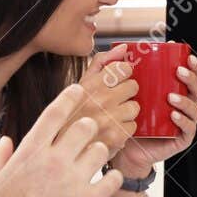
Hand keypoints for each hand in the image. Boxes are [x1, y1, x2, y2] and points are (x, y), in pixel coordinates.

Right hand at [0, 84, 123, 196]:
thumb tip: (7, 141)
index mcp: (30, 152)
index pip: (55, 113)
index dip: (69, 97)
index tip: (78, 90)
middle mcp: (54, 161)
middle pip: (84, 127)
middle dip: (87, 127)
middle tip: (85, 135)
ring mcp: (74, 181)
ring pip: (100, 149)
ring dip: (98, 151)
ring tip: (92, 159)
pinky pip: (112, 178)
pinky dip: (111, 177)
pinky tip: (105, 180)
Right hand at [68, 43, 139, 157]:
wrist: (60, 147)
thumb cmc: (71, 113)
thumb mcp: (79, 85)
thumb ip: (100, 63)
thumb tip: (123, 48)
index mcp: (89, 84)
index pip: (123, 68)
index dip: (123, 74)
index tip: (117, 80)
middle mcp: (99, 100)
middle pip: (133, 86)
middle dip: (126, 92)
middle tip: (115, 100)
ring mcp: (108, 119)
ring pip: (135, 107)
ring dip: (126, 112)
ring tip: (113, 117)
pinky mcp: (116, 137)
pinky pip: (133, 126)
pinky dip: (125, 129)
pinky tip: (112, 130)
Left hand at [110, 53, 196, 176]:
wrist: (123, 148)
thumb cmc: (123, 116)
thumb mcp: (117, 89)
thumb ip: (115, 66)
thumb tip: (122, 47)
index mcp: (174, 90)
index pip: (191, 76)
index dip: (194, 66)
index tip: (187, 56)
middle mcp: (182, 105)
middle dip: (192, 79)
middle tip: (179, 72)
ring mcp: (184, 122)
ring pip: (195, 108)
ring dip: (186, 100)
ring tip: (171, 97)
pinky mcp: (181, 139)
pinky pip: (188, 129)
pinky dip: (183, 121)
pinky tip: (173, 115)